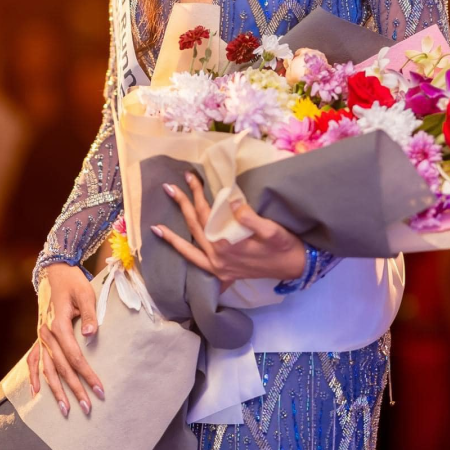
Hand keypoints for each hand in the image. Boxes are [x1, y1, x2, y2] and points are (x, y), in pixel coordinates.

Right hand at [27, 262, 104, 417]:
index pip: (75, 357)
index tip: (99, 390)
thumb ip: (88, 315)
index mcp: (58, 325)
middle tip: (87, 408)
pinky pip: (34, 360)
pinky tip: (35, 392)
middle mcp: (46, 334)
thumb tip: (90, 335)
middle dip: (75, 390)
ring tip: (65, 410)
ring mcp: (41, 336)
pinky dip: (33, 376)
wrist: (54, 271)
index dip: (87, 375)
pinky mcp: (40, 336)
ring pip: (47, 369)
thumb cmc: (73, 282)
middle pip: (61, 368)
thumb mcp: (85, 294)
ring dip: (55, 390)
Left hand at [152, 171, 305, 289]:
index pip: (206, 215)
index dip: (197, 195)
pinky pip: (195, 262)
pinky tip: (172, 245)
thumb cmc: (284, 245)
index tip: (191, 178)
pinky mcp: (221, 272)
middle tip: (170, 186)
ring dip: (172, 235)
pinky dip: (182, 253)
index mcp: (228, 246)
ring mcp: (217, 267)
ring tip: (155, 226)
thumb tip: (231, 202)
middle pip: (195, 227)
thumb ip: (250, 218)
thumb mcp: (272, 230)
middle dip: (183, 205)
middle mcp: (218, 258)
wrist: (294, 266)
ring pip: (190, 248)